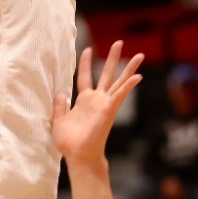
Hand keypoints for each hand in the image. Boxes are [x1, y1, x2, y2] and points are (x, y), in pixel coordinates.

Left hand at [52, 42, 142, 165]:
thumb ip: (60, 107)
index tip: (87, 49)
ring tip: (139, 55)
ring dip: (129, 68)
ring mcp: (105, 104)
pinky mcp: (109, 109)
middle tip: (119, 42)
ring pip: (118, 81)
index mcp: (84, 101)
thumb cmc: (69, 143)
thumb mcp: (58, 121)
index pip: (84, 77)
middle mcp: (97, 100)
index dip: (85, 63)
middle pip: (106, 74)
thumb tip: (60, 94)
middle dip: (112, 58)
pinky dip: (129, 85)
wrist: (78, 155)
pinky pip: (120, 94)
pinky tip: (138, 75)